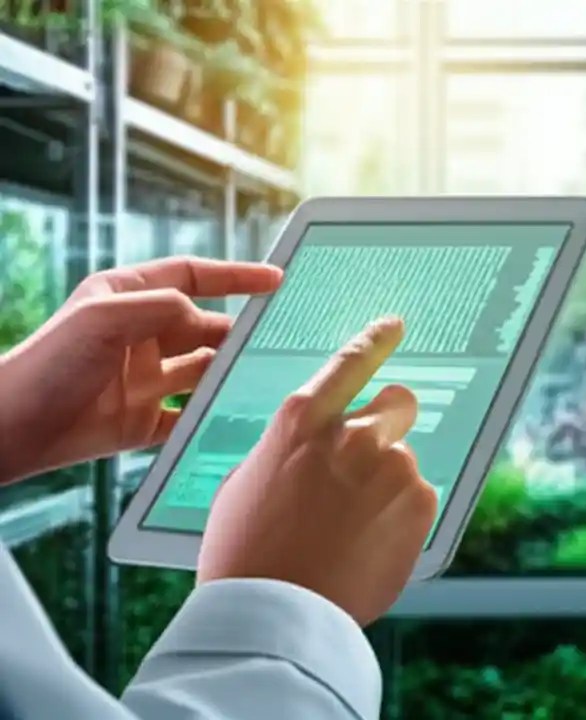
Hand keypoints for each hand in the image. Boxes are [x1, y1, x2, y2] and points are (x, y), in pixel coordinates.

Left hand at [0, 257, 281, 484]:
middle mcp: (141, 335)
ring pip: (204, 371)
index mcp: (128, 298)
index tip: (275, 280)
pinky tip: (237, 417)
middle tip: (279, 342)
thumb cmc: (48, 364)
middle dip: (240, 332)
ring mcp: (146, 379)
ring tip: (265, 379)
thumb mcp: (104, 318)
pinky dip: (213, 417)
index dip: (235, 276)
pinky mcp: (145, 420)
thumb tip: (208, 318)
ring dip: (231, 374)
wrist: (12, 429)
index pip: (193, 277)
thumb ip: (163, 307)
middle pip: (205, 326)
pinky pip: (191, 416)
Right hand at [197, 317, 438, 625]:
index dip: (376, 340)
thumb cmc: (246, 552)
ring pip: (403, 461)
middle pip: (398, 404)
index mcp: (303, 420)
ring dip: (388, 485)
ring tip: (352, 531)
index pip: (350, 362)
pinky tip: (369, 547)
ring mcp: (393, 465)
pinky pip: (418, 498)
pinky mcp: (421, 501)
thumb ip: (291, 451)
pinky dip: (401, 518)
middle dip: (389, 425)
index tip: (395, 325)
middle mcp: (354, 431)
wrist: (277, 610)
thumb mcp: (248, 483)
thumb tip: (315, 446)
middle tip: (370, 466)